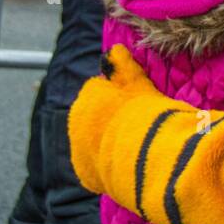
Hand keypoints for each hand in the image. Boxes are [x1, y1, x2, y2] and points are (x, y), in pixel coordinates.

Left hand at [69, 44, 160, 195]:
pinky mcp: (85, 174)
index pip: (100, 89)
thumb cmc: (146, 112)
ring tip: (132, 145)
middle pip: (93, 115)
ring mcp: (78, 148)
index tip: (135, 101)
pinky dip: (107, 165)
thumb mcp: (137, 83)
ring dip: (106, 141)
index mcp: (89, 96)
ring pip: (93, 141)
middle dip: (108, 118)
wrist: (146, 153)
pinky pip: (96, 167)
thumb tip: (115, 49)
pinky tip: (125, 164)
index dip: (118, 95)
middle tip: (135, 123)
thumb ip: (122, 65)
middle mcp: (77, 120)